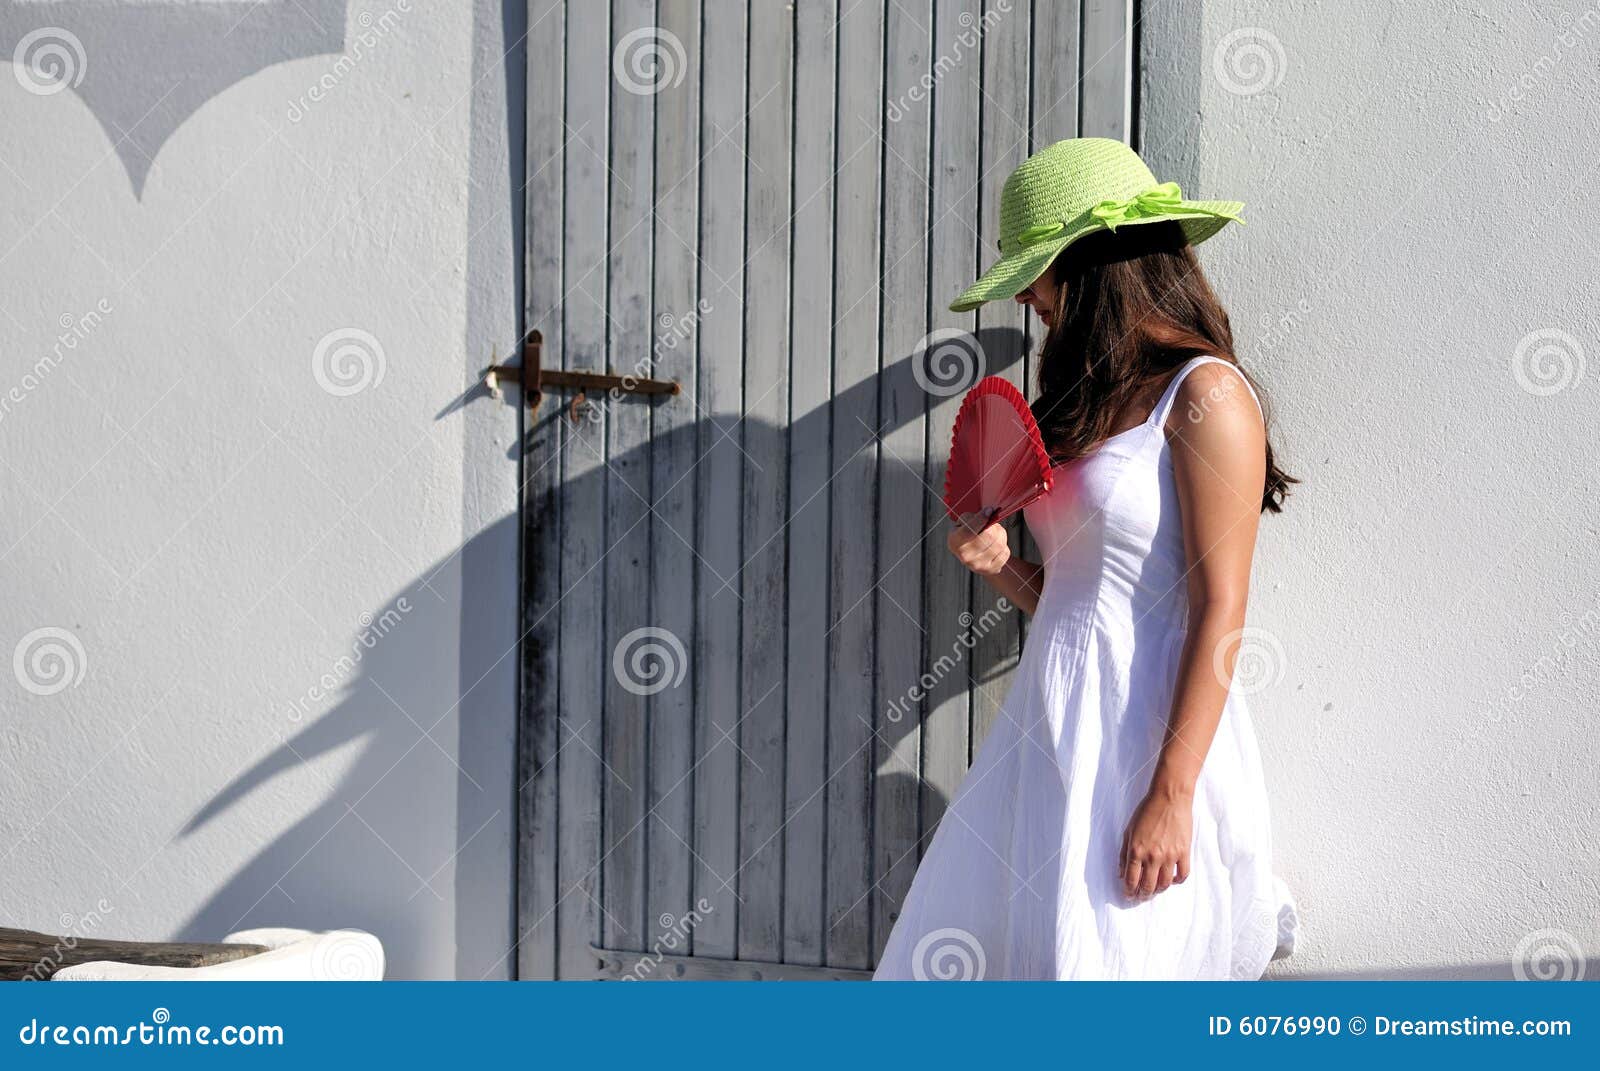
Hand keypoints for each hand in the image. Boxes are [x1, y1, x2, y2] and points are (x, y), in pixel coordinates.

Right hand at [946, 513, 1008, 575]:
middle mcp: (965, 556)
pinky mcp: (992, 570)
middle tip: (992, 524)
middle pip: (989, 535)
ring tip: (995, 533)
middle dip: (993, 526)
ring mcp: (978, 566)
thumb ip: (971, 517)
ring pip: (999, 543)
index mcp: (955, 541)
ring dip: (1000, 534)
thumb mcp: (962, 523)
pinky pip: (1005, 552)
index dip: (982, 518)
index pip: (969, 530)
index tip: (989, 511)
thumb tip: (989, 513)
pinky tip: (995, 545)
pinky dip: (1004, 546)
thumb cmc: (968, 534)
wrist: (973, 556)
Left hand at [1119, 784, 1193, 900]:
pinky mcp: (1184, 852)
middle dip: (1142, 895)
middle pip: (1147, 886)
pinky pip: (1182, 875)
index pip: (1131, 880)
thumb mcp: (1128, 830)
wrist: (1169, 798)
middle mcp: (1152, 856)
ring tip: (1155, 890)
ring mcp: (1170, 856)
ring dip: (1158, 891)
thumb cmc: (1146, 811)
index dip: (1129, 891)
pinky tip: (1172, 880)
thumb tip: (1122, 873)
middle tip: (1141, 896)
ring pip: (1164, 884)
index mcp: (1136, 850)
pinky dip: (1177, 881)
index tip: (1128, 895)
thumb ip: (1124, 853)